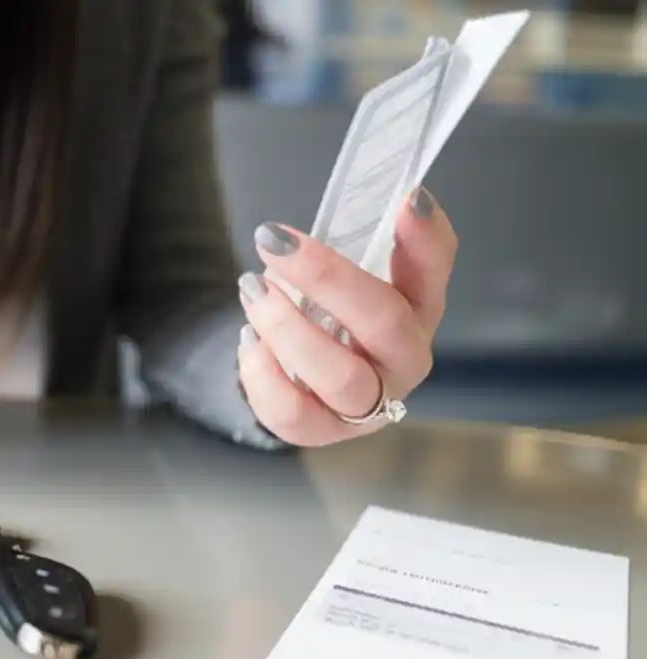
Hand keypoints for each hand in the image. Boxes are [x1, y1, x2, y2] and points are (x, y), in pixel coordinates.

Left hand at [236, 188, 456, 446]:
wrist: (295, 376)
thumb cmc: (326, 314)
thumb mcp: (340, 272)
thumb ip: (351, 241)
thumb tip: (360, 204)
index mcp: (418, 308)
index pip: (435, 270)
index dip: (426, 238)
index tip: (407, 200)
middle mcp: (404, 359)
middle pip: (385, 322)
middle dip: (327, 277)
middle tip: (274, 242)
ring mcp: (368, 404)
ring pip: (340, 376)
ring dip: (288, 328)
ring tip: (253, 290)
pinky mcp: (322, 431)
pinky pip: (293, 413)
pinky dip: (262, 373)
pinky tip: (249, 340)